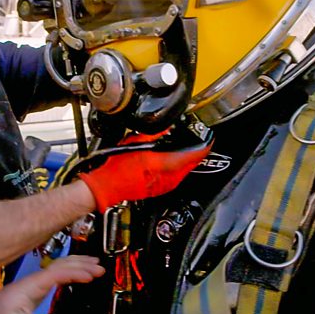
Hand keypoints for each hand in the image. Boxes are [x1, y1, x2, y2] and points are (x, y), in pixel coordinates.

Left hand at [0, 255, 102, 313]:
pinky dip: (73, 269)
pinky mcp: (40, 284)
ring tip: (97, 264)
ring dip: (79, 263)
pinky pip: (59, 272)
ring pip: (61, 265)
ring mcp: (39, 280)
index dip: (76, 272)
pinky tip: (81, 272)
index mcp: (34, 284)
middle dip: (82, 264)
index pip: (58, 273)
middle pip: (63, 265)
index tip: (93, 274)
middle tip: (102, 268)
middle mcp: (38, 278)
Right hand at [78, 132, 211, 211]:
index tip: (208, 136)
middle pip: (193, 162)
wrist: (107, 186)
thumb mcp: (137, 142)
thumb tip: (166, 125)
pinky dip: (176, 165)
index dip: (205, 143)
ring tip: (182, 145)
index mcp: (168, 165)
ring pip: (185, 169)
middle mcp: (171, 178)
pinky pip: (176, 174)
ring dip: (185, 157)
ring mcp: (167, 185)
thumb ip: (155, 133)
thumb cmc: (118, 168)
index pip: (197, 154)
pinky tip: (168, 157)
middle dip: (195, 149)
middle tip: (194, 136)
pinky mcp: (161, 188)